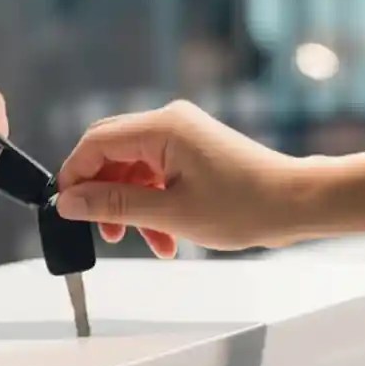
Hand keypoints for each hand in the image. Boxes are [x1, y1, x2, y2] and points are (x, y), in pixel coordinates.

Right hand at [54, 101, 305, 256]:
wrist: (297, 203)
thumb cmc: (246, 205)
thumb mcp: (170, 212)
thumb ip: (113, 205)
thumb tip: (69, 202)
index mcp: (162, 128)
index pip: (95, 143)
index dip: (74, 176)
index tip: (67, 209)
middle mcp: (169, 123)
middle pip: (110, 153)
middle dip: (101, 193)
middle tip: (99, 229)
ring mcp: (182, 135)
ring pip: (132, 168)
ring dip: (130, 206)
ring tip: (145, 242)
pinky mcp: (192, 150)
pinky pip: (154, 173)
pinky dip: (152, 203)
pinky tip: (164, 236)